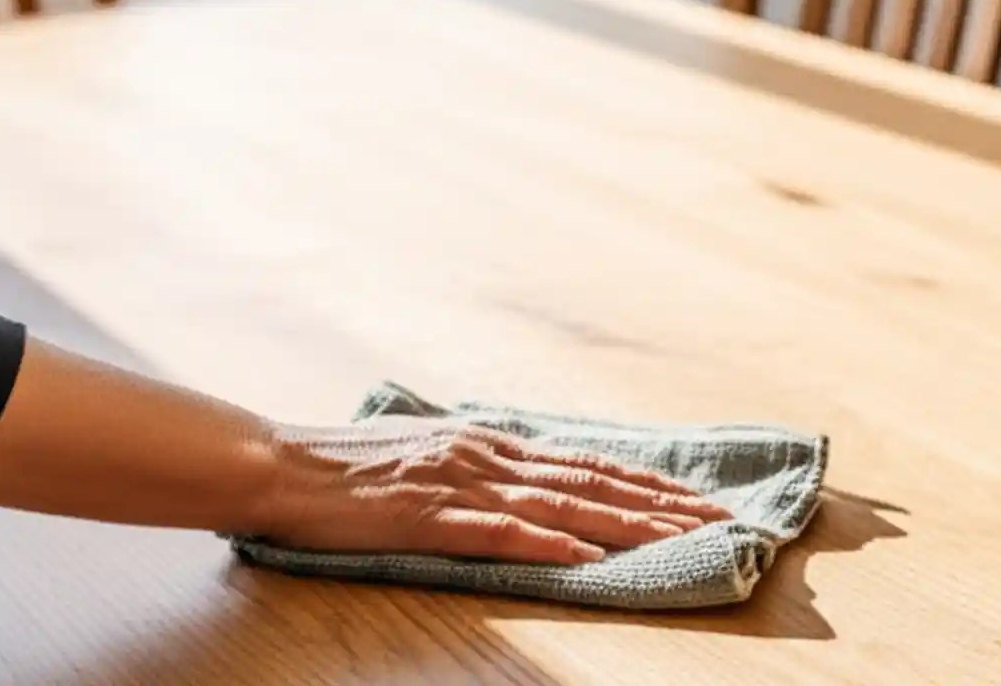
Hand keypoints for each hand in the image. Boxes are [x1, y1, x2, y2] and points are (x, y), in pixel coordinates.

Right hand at [263, 421, 731, 564]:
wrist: (281, 463)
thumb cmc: (352, 465)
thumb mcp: (430, 454)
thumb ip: (481, 467)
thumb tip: (528, 484)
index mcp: (490, 444)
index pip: (585, 464)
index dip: (645, 482)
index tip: (695, 498)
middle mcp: (487, 456)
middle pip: (590, 482)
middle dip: (659, 502)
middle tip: (718, 518)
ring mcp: (460, 484)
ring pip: (559, 505)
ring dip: (623, 522)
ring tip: (677, 537)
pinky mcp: (427, 516)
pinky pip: (495, 531)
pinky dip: (543, 543)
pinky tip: (582, 557)